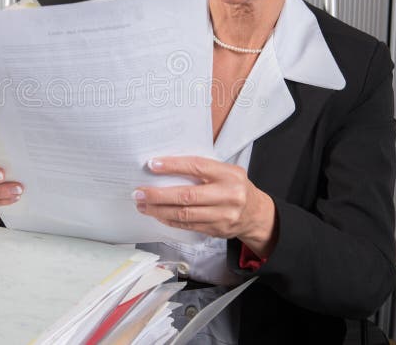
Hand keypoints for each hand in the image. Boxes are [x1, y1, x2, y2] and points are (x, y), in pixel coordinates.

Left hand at [133, 156, 277, 256]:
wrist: (256, 214)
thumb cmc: (235, 187)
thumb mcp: (226, 171)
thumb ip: (203, 169)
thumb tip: (166, 166)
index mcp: (229, 174)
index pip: (197, 167)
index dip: (173, 166)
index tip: (152, 165)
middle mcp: (228, 195)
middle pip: (187, 196)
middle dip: (158, 195)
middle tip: (139, 192)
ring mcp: (223, 216)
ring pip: (184, 214)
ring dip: (159, 210)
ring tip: (142, 205)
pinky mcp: (216, 230)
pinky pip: (188, 226)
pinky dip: (169, 220)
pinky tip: (157, 214)